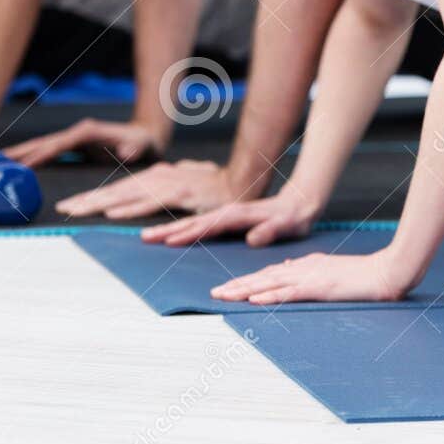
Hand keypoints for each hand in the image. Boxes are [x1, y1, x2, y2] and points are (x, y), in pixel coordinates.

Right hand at [5, 118, 165, 167]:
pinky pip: (48, 152)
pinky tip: (18, 166)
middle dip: (19, 152)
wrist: (145, 137)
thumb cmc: (143, 143)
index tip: (20, 165)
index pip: (57, 145)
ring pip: (41, 146)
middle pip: (42, 142)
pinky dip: (32, 158)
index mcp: (86, 132)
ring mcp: (73, 139)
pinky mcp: (74, 146)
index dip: (39, 154)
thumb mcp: (141, 145)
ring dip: (20, 154)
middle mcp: (76, 133)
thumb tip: (127, 152)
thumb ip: (134, 148)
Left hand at [55, 159, 252, 219]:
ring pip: (128, 195)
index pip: (119, 189)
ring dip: (102, 203)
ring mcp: (169, 185)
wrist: (244, 182)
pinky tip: (113, 213)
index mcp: (156, 178)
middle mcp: (158, 179)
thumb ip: (168, 187)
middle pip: (117, 191)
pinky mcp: (181, 194)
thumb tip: (159, 181)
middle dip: (88, 200)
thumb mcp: (186, 185)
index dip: (93, 197)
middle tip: (63, 209)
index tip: (69, 206)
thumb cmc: (214, 188)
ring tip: (78, 212)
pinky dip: (131, 207)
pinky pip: (152, 203)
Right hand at [140, 190, 318, 246]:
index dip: (189, 233)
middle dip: (168, 229)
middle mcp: (227, 212)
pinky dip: (180, 228)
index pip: (209, 225)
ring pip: (191, 221)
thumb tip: (254, 238)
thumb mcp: (286, 225)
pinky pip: (197, 223)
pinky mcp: (224, 217)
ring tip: (148, 235)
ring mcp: (224, 214)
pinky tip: (168, 234)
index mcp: (238, 215)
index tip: (170, 241)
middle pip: (192, 221)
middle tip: (145, 237)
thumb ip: (269, 231)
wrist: (299, 202)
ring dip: (169, 228)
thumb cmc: (292, 217)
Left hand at [210, 250, 412, 305]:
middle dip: (237, 285)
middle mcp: (303, 267)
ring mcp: (309, 276)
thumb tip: (288, 268)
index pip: (270, 273)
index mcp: (305, 265)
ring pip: (269, 283)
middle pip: (263, 276)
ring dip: (244, 289)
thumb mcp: (330, 270)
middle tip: (214, 293)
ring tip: (224, 295)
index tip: (228, 287)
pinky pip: (288, 292)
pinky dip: (269, 295)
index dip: (248, 280)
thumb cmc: (362, 276)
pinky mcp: (318, 286)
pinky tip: (254, 299)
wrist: (385, 272)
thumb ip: (308, 270)